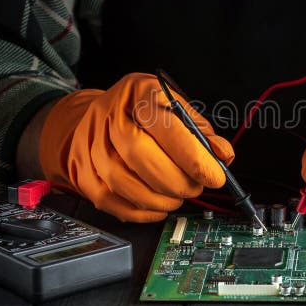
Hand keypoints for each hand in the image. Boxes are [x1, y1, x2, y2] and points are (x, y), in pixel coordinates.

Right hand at [39, 73, 233, 221]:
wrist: (101, 115)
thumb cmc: (143, 111)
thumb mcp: (175, 106)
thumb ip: (200, 130)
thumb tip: (222, 155)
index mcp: (139, 94)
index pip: (164, 126)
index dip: (193, 157)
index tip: (214, 175)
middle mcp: (110, 116)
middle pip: (139, 154)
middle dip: (176, 180)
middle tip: (196, 187)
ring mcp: (92, 144)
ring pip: (122, 181)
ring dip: (159, 198)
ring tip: (178, 197)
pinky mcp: (83, 171)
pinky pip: (109, 200)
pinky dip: (140, 211)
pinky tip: (158, 206)